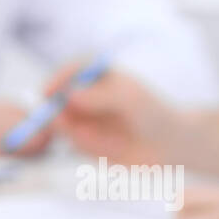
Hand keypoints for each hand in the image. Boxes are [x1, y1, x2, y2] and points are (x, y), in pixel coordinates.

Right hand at [43, 62, 183, 165]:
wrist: (170, 146)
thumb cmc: (154, 114)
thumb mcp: (130, 99)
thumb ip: (100, 96)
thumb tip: (69, 94)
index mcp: (99, 75)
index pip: (72, 70)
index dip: (57, 79)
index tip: (49, 92)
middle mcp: (87, 95)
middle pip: (58, 97)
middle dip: (54, 109)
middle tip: (59, 120)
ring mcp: (85, 117)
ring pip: (64, 122)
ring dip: (73, 131)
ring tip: (107, 140)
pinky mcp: (86, 140)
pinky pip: (76, 142)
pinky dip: (88, 145)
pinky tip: (113, 148)